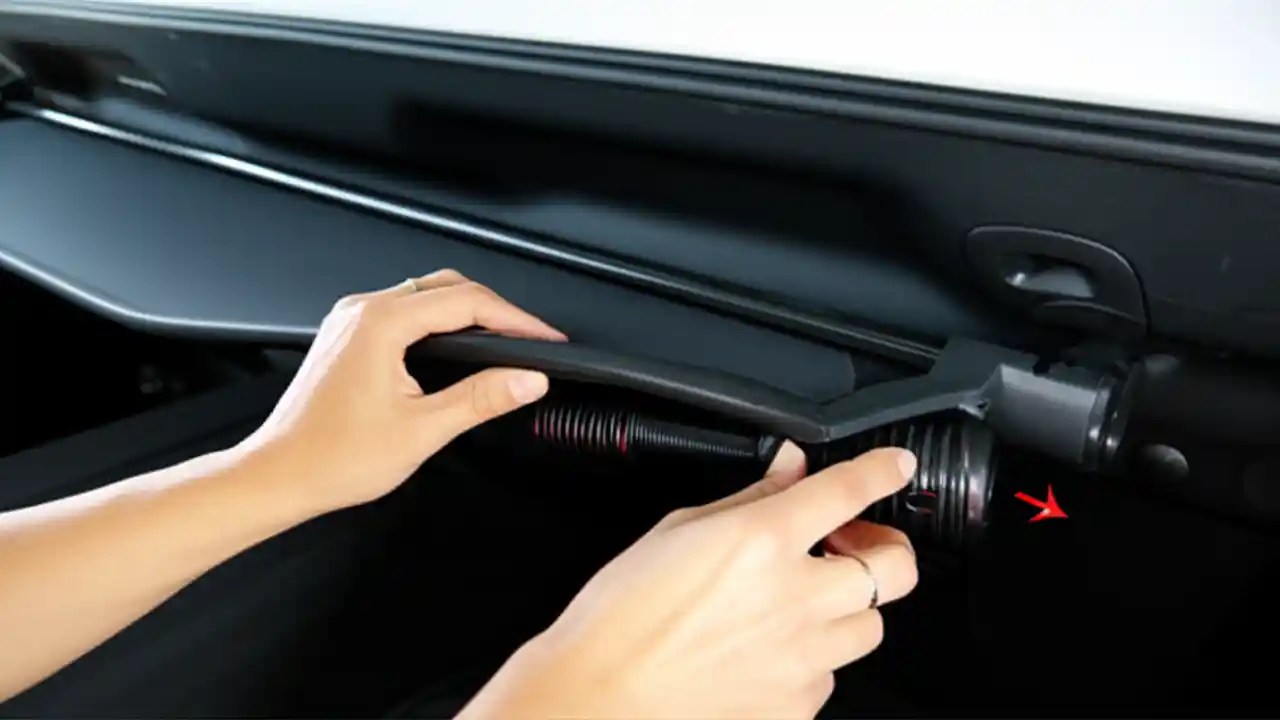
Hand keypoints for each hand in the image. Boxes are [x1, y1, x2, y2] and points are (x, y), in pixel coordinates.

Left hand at [237, 269, 565, 514]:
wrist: (279, 476)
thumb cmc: (332, 458)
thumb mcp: (422, 431)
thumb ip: (482, 399)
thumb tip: (528, 380)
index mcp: (381, 323)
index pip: (467, 302)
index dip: (516, 319)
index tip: (545, 338)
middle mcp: (362, 311)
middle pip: (447, 289)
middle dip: (496, 311)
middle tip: (530, 340)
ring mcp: (351, 321)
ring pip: (424, 296)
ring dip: (466, 315)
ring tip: (502, 343)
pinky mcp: (347, 337)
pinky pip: (403, 312)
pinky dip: (437, 325)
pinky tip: (456, 351)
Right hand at [461, 443, 919, 718]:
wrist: (597, 698)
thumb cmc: (621, 618)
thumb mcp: (676, 532)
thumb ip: (749, 498)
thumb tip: (790, 469)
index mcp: (762, 540)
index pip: (850, 490)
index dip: (884, 470)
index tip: (895, 466)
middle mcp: (796, 598)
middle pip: (895, 567)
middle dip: (883, 548)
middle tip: (849, 544)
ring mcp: (803, 658)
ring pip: (870, 626)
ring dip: (848, 606)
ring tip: (802, 603)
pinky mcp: (796, 705)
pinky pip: (831, 675)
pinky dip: (813, 659)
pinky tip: (770, 649)